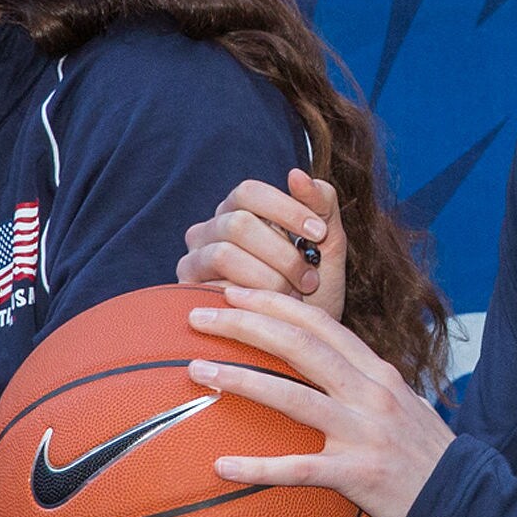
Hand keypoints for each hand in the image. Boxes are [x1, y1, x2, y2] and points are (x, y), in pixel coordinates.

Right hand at [178, 170, 345, 317]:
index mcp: (241, 210)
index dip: (285, 208)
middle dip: (282, 254)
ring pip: (224, 254)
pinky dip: (251, 301)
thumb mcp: (328, 246)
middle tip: (310, 280)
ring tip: (294, 297)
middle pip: (237, 224)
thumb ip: (322, 205)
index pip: (250, 192)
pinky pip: (213, 288)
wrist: (303, 342)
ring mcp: (195, 261)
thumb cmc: (315, 289)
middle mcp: (211, 230)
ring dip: (268, 279)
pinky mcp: (187, 293)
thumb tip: (298, 174)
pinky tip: (272, 311)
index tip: (318, 233)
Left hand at [186, 286, 452, 516]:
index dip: (274, 303)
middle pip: (300, 345)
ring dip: (240, 379)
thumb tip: (321, 368)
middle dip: (245, 324)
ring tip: (197, 370)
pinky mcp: (359, 475)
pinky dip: (257, 467)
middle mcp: (372, 394)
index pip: (321, 323)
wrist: (466, 500)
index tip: (234, 292)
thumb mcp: (402, 406)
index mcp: (379, 373)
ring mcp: (365, 433)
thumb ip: (364, 384)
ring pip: (294, 397)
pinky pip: (299, 469)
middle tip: (198, 315)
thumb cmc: (427, 455)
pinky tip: (221, 466)